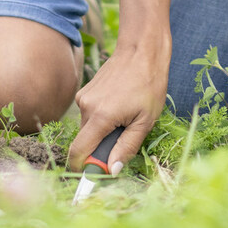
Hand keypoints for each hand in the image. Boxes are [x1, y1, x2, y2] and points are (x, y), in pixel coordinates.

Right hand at [67, 40, 166, 171]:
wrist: (141, 51)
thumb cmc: (149, 85)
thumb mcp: (145, 121)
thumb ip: (127, 147)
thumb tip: (112, 170)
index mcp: (100, 117)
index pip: (79, 151)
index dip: (83, 167)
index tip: (94, 176)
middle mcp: (86, 107)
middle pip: (85, 141)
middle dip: (101, 147)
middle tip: (125, 137)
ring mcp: (83, 97)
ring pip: (89, 128)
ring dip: (103, 131)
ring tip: (126, 116)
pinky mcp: (85, 91)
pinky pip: (91, 114)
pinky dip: (102, 118)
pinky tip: (120, 105)